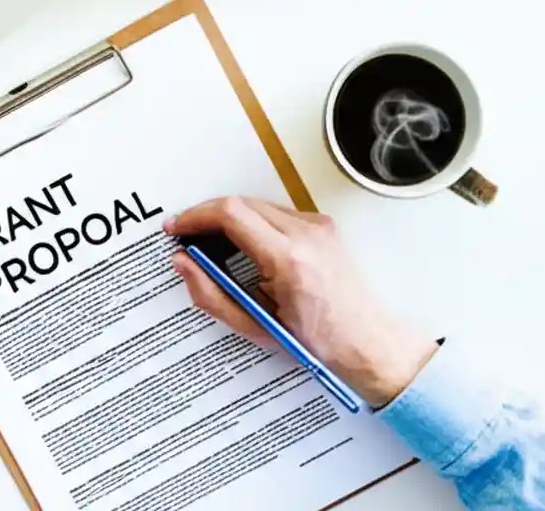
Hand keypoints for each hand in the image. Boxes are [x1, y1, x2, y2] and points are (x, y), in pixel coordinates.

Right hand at [165, 197, 436, 407]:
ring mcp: (318, 226)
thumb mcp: (254, 326)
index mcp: (288, 259)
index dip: (196, 217)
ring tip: (212, 245)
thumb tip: (184, 264)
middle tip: (187, 238)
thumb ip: (211, 294)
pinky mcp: (323, 225)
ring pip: (258, 204)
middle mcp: (306, 234)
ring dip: (230, 218)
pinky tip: (245, 246)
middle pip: (240, 203)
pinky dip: (254, 223)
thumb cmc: (316, 341)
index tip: (178, 229)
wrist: (366, 341)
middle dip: (207, 216)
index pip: (231, 214)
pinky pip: (277, 213)